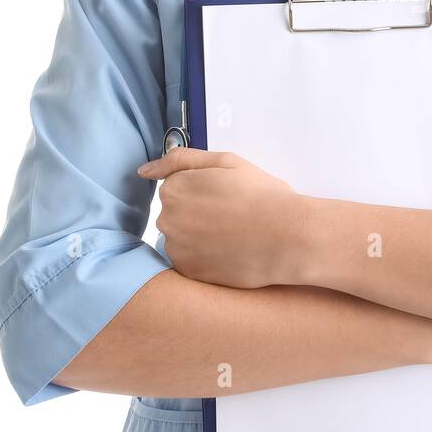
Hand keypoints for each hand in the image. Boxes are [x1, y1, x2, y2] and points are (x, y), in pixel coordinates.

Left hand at [137, 148, 305, 286]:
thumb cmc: (261, 196)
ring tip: (233, 234)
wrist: (286, 237)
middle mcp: (166, 220)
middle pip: (176, 214)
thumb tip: (144, 171)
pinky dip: (205, 257)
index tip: (226, 195)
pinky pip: (190, 261)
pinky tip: (229, 251)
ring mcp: (176, 249)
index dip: (204, 190)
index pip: (176, 187)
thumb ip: (179, 159)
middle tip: (232, 215)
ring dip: (200, 236)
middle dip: (198, 213)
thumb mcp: (225, 161)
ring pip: (182, 238)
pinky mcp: (189, 272)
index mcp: (173, 189)